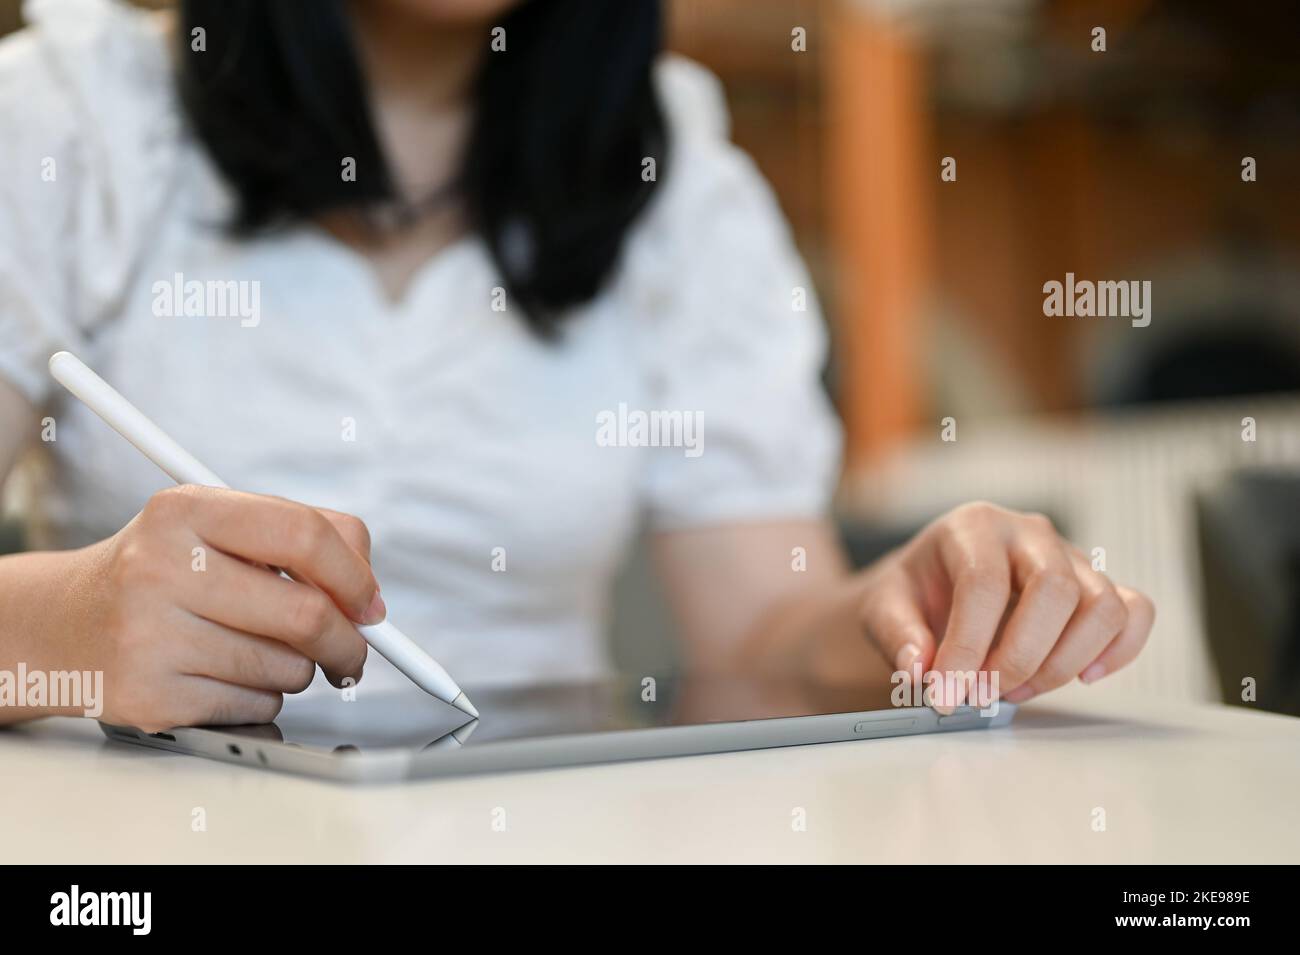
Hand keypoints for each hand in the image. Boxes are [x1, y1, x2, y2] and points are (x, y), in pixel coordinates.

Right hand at [64, 485, 381, 731]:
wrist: (62, 625)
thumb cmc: (163, 572)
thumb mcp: (216, 528)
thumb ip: (298, 543)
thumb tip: (369, 600)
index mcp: (188, 510)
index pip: (305, 534)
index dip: (355, 575)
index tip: (370, 604)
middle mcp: (162, 567)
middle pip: (307, 614)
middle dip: (348, 642)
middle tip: (353, 651)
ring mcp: (152, 635)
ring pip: (288, 668)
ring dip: (297, 669)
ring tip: (257, 650)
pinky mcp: (151, 696)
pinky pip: (256, 705)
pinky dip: (262, 698)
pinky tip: (223, 675)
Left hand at [858, 502, 1153, 709]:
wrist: (933, 588)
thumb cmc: (914, 593)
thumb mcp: (883, 607)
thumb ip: (896, 635)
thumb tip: (919, 666)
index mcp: (973, 526)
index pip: (984, 583)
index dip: (967, 646)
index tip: (947, 693)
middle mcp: (1029, 534)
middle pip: (1055, 589)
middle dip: (1021, 657)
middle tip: (983, 695)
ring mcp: (1071, 558)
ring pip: (1102, 605)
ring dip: (1063, 663)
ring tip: (1015, 691)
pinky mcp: (1097, 587)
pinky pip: (1135, 611)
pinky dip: (1121, 649)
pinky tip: (1083, 676)